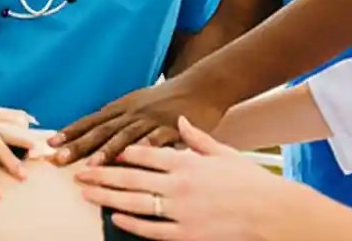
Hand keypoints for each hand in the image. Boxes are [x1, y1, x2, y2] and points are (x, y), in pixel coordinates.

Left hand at [50, 76, 227, 165]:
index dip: (71, 132)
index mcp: (124, 106)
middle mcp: (134, 112)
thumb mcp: (139, 102)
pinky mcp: (173, 127)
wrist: (202, 86)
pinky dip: (146, 149)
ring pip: (126, 137)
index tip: (51, 144)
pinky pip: (158, 140)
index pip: (92, 120)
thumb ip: (119, 118)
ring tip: (91, 165)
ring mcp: (153, 119)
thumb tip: (94, 133)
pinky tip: (136, 159)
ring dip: (107, 151)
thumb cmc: (169, 98)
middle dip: (79, 145)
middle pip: (102, 130)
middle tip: (59, 158)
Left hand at [74, 116, 310, 240]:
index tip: (100, 151)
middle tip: (78, 173)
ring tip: (86, 194)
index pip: (143, 152)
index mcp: (186, 161)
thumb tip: (181, 121)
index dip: (119, 152)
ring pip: (134, 202)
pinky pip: (152, 229)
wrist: (273, 212)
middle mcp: (178, 183)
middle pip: (130, 177)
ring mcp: (180, 210)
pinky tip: (115, 219)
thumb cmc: (250, 181)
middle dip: (100, 174)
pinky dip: (132, 224)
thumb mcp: (223, 152)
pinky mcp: (187, 234)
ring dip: (107, 197)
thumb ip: (197, 138)